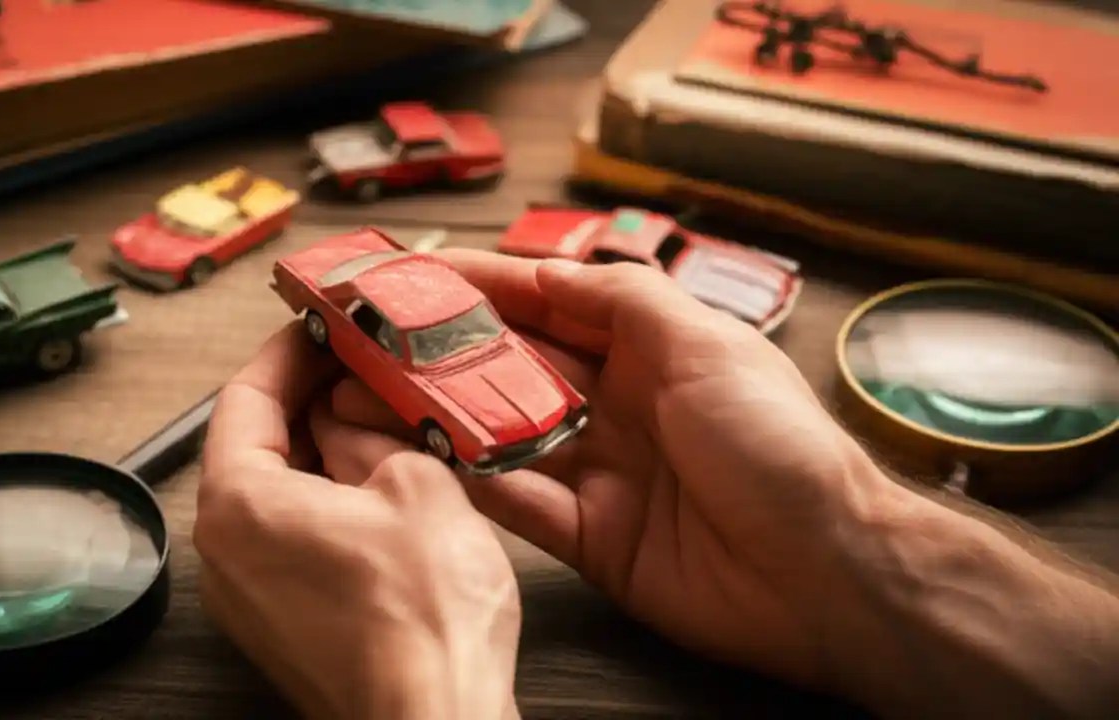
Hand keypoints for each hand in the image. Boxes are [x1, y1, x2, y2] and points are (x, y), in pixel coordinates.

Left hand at [193, 323, 521, 719]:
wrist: (435, 718)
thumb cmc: (425, 622)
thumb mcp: (416, 483)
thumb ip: (374, 433)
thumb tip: (353, 421)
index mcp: (240, 504)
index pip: (244, 397)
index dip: (290, 351)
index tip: (321, 325)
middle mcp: (226, 553)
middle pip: (256, 447)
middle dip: (312, 401)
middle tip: (363, 367)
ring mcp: (250, 596)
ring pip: (279, 496)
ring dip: (326, 453)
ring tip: (386, 423)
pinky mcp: (282, 625)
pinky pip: (293, 541)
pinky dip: (330, 504)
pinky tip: (385, 490)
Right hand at [326, 250, 898, 694]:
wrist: (824, 571)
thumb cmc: (778, 445)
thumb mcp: (706, 344)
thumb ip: (624, 301)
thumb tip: (547, 270)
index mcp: (648, 349)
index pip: (544, 305)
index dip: (477, 288)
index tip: (409, 275)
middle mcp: (616, 405)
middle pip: (508, 369)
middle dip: (436, 353)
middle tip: (361, 341)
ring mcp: (599, 472)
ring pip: (496, 435)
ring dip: (429, 418)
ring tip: (356, 399)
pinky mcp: (589, 537)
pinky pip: (514, 502)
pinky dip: (463, 481)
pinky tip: (409, 459)